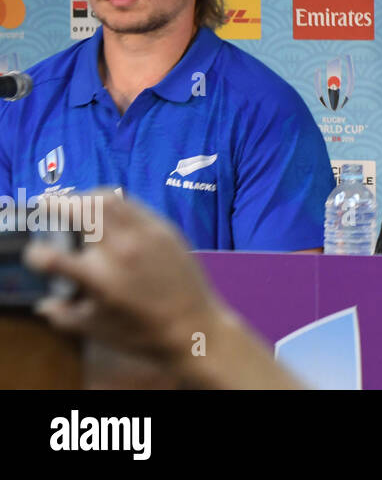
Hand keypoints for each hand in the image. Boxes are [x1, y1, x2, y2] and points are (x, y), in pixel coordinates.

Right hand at [23, 192, 225, 364]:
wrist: (195, 326)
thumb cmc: (143, 334)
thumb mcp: (96, 330)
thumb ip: (64, 316)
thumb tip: (44, 304)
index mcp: (99, 279)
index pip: (54, 259)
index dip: (37, 255)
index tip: (37, 255)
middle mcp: (121, 250)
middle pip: (83, 210)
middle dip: (59, 205)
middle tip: (50, 208)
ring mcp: (146, 235)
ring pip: (109, 198)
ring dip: (86, 197)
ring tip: (78, 204)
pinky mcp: (166, 229)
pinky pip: (134, 204)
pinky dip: (114, 201)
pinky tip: (109, 211)